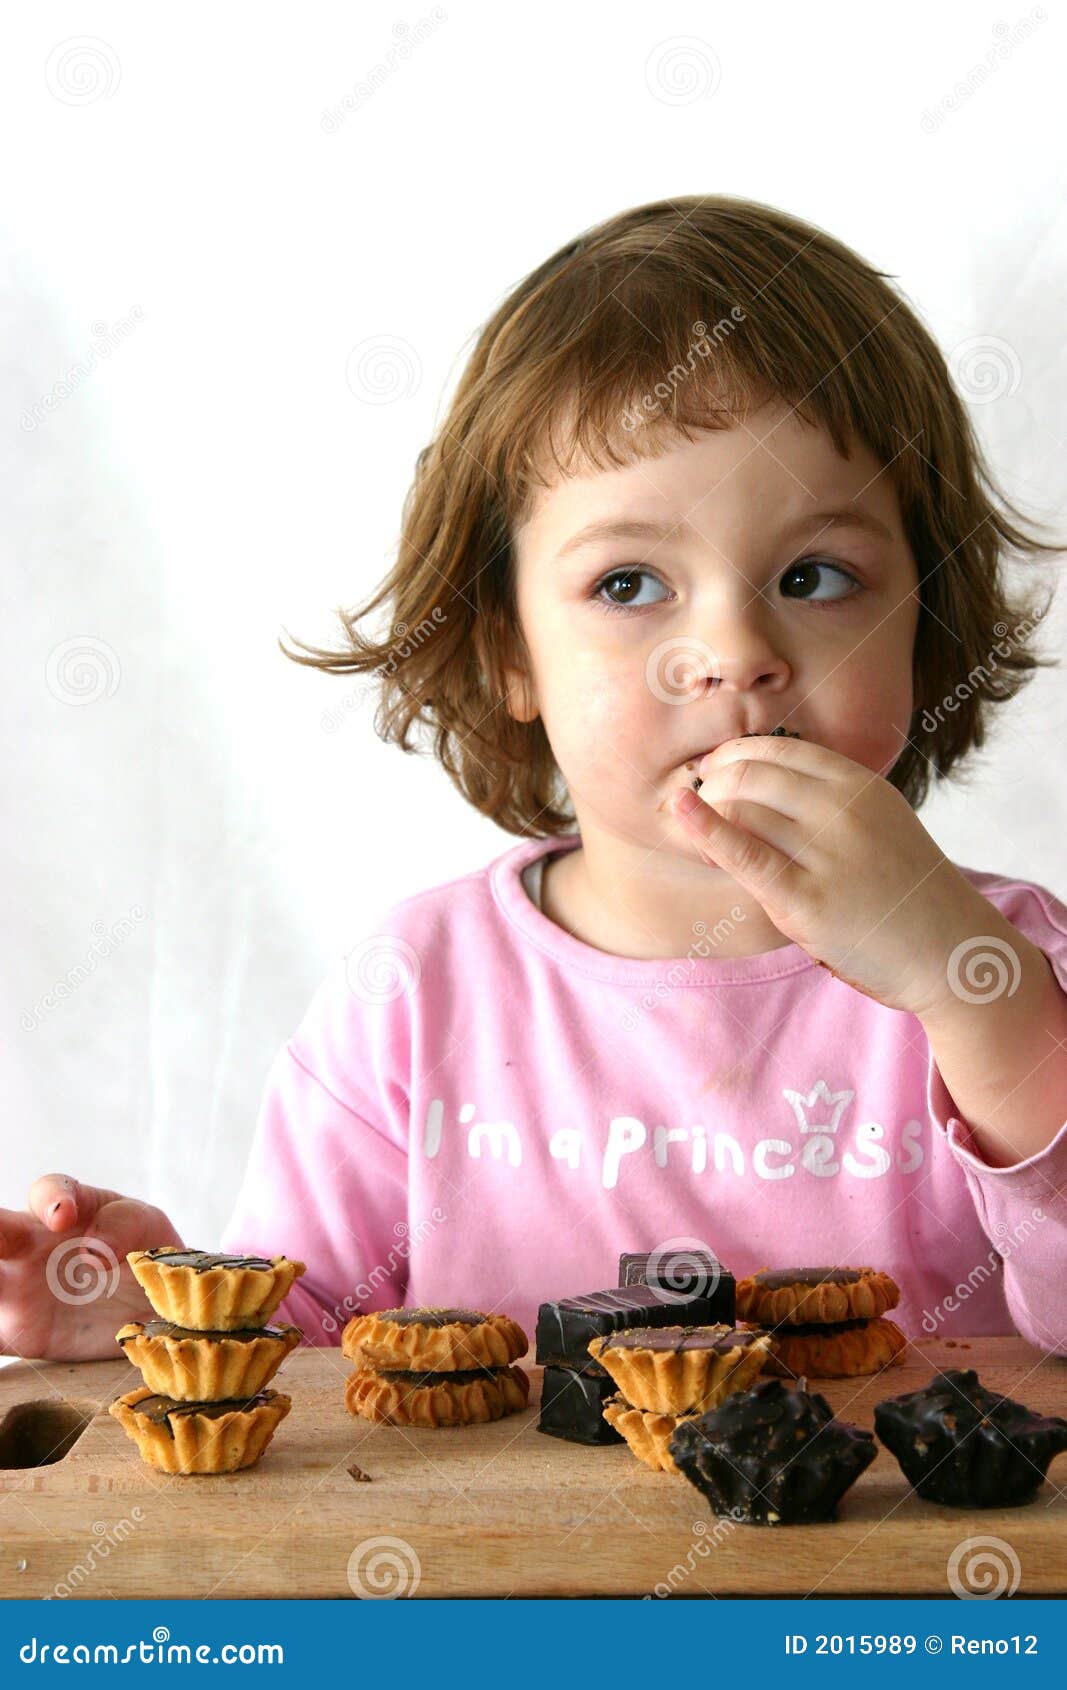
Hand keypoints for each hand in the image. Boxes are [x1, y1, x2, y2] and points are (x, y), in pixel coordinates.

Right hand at [0, 1174, 182, 1360]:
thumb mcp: (150, 1230)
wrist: (156, 1311)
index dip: (52, 1199)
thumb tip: (94, 1248)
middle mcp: (33, 1243)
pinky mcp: (18, 1331)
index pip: (50, 1193)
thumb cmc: (148, 1255)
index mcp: (70, 1209)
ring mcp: (19, 1287)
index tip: (63, 1217)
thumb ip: (127, 1224)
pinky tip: (1, 1332)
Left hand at [670, 735, 987, 1017]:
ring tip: (694, 826)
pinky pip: (744, 855)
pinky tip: (680, 811)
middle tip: (698, 796)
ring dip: (706, 810)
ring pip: (742, 808)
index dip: (735, 754)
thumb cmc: (905, 890)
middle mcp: (844, 811)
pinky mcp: (808, 901)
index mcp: (860, 785)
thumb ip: (831, 799)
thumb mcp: (880, 822)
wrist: (951, 950)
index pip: (777, 749)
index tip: (716, 769)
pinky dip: (704, 829)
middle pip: (751, 774)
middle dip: (713, 779)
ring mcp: (827, 855)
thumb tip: (761, 778)